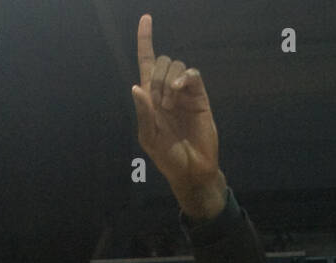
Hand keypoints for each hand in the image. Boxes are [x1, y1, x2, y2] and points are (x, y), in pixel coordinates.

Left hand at [131, 14, 225, 219]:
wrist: (192, 169)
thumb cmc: (168, 157)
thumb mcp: (149, 137)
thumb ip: (143, 113)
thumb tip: (135, 87)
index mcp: (150, 99)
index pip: (146, 63)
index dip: (145, 41)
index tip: (146, 19)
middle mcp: (166, 91)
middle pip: (161, 62)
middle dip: (157, 77)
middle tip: (161, 103)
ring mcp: (184, 93)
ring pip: (175, 66)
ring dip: (169, 81)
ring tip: (171, 105)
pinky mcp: (199, 97)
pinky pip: (192, 75)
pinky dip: (183, 78)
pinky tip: (178, 93)